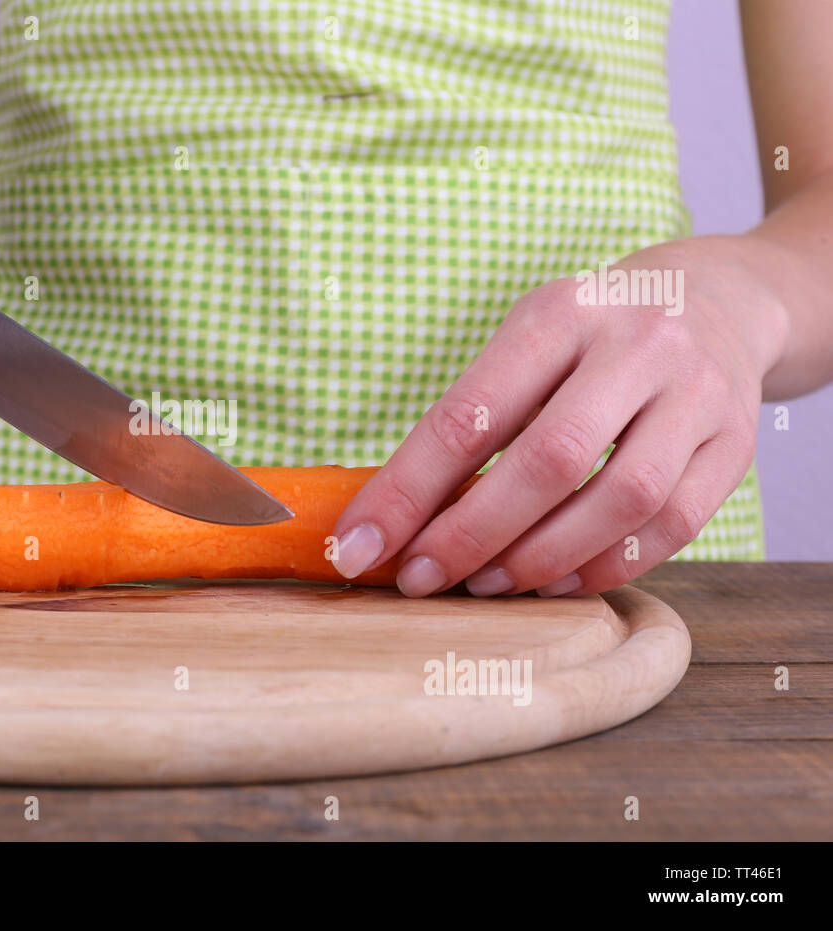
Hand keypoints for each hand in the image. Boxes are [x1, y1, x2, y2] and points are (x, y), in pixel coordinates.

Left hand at [331, 235, 790, 596]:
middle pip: (549, 461)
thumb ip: (468, 418)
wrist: (714, 300)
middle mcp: (637, 345)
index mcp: (559, 314)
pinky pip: (674, 526)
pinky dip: (605, 567)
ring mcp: (698, 394)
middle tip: (421, 579)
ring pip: (621, 500)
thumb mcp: (524, 343)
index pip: (469, 414)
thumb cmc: (587, 336)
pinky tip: (556, 584)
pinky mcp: (737, 443)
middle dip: (470, 535)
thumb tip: (391, 518)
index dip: (407, 492)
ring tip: (485, 585)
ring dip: (540, 559)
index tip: (359, 547)